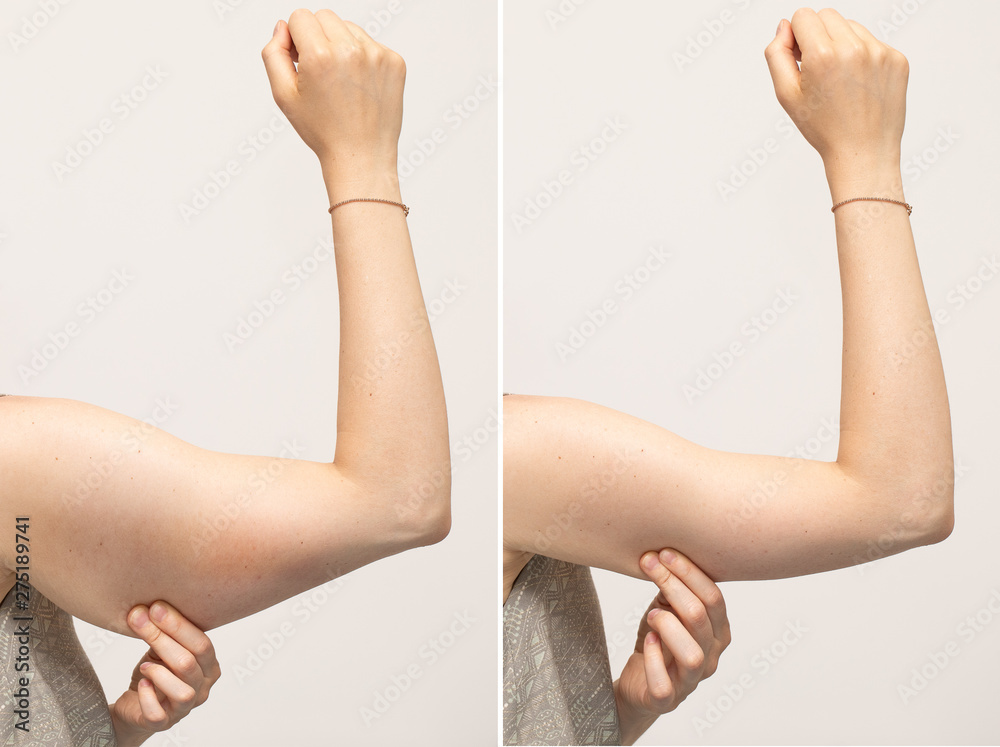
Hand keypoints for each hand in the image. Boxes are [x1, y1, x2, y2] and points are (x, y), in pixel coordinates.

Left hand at [109, 601, 220, 746]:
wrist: (135, 705)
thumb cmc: (155, 672)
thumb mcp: (163, 649)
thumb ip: (165, 632)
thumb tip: (147, 607)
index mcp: (209, 666)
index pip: (202, 644)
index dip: (178, 625)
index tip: (156, 607)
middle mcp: (203, 688)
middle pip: (189, 663)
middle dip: (163, 638)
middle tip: (139, 620)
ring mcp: (184, 709)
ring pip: (182, 691)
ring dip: (160, 673)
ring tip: (144, 664)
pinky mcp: (163, 723)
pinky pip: (157, 714)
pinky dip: (148, 696)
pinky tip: (142, 683)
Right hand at [261, 9, 404, 188]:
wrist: (362, 156)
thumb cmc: (323, 131)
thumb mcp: (284, 95)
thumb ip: (273, 53)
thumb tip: (283, 27)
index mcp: (320, 56)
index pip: (300, 16)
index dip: (296, 38)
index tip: (301, 61)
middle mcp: (351, 50)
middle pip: (325, 16)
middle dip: (317, 37)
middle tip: (320, 70)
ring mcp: (377, 55)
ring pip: (349, 27)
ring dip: (341, 45)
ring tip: (341, 81)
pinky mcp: (395, 62)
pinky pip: (371, 43)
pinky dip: (362, 57)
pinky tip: (359, 85)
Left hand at [614, 549, 730, 744]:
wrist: (638, 684)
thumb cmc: (657, 641)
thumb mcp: (666, 609)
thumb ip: (672, 589)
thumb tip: (661, 553)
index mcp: (718, 632)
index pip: (714, 598)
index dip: (689, 572)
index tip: (663, 552)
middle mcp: (711, 657)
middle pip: (700, 617)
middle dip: (673, 585)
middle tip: (649, 566)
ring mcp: (690, 681)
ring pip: (692, 654)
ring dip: (669, 626)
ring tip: (652, 615)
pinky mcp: (666, 700)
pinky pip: (664, 684)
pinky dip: (654, 660)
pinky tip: (647, 642)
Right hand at [764, 9, 907, 180]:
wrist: (863, 152)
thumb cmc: (823, 128)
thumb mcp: (786, 95)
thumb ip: (777, 54)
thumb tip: (785, 26)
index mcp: (823, 56)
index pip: (804, 16)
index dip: (796, 36)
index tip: (800, 58)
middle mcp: (854, 48)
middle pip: (828, 15)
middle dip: (818, 35)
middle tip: (818, 68)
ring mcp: (880, 52)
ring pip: (851, 26)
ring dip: (841, 44)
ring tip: (839, 79)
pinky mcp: (897, 59)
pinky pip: (872, 42)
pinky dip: (862, 56)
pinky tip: (858, 84)